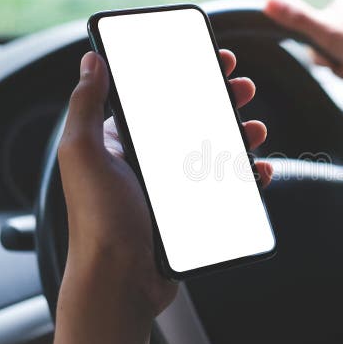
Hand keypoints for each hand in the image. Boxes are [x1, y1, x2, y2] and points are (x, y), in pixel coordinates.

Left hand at [57, 50, 270, 321]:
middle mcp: (149, 162)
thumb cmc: (97, 223)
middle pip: (193, 119)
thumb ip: (85, 106)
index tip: (211, 59)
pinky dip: (246, 177)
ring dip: (239, 134)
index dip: (186, 74)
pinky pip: (226, 188)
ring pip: (215, 151)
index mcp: (122, 143)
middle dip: (221, 99)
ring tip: (255, 129)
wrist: (119, 285)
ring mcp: (173, 189)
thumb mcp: (83, 155)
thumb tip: (91, 61)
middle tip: (242, 88)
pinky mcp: (192, 213)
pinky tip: (259, 170)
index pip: (158, 97)